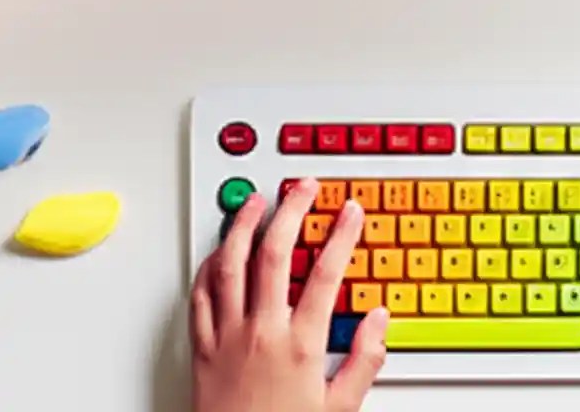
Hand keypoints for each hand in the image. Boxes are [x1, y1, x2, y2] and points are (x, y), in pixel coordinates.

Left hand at [190, 178, 387, 411]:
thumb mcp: (341, 408)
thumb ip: (364, 361)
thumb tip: (379, 321)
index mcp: (301, 344)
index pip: (328, 272)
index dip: (342, 235)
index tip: (350, 212)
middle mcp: (261, 332)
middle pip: (275, 253)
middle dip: (292, 211)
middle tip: (304, 188)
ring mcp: (226, 337)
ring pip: (231, 265)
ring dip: (244, 226)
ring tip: (256, 202)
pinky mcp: (201, 349)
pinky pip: (201, 295)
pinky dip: (209, 266)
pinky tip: (218, 251)